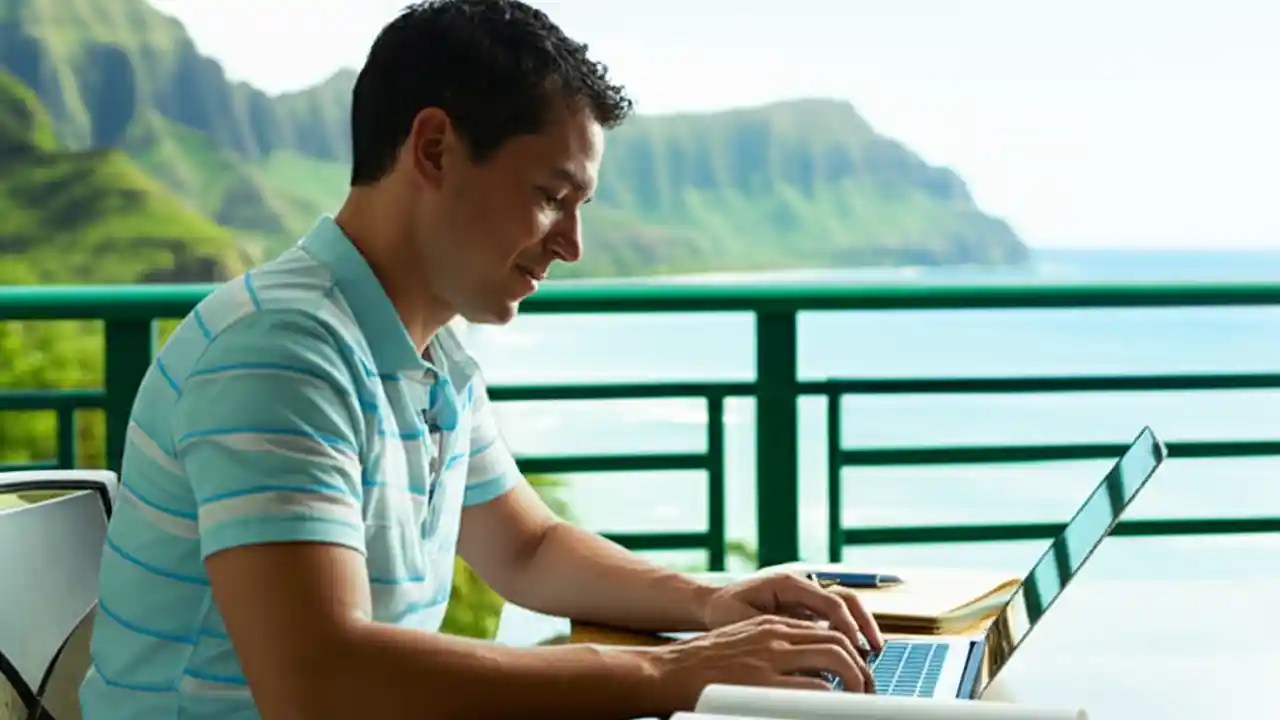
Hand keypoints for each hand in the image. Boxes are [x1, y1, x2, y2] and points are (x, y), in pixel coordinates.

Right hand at [646, 615, 874, 711]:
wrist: (668, 671)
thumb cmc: (701, 665)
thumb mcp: (742, 643)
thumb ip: (772, 649)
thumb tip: (805, 671)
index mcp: (771, 625)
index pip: (824, 628)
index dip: (849, 649)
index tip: (857, 670)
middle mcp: (775, 634)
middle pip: (837, 639)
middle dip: (861, 665)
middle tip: (867, 688)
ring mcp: (771, 656)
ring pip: (835, 657)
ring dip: (856, 679)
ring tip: (860, 699)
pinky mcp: (764, 681)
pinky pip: (814, 686)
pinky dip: (832, 696)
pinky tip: (832, 706)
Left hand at [701, 571, 884, 655]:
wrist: (712, 603)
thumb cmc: (723, 611)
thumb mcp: (744, 622)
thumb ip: (775, 631)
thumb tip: (806, 646)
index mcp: (788, 582)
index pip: (829, 601)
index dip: (847, 625)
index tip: (855, 647)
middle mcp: (802, 584)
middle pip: (845, 597)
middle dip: (864, 622)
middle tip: (875, 648)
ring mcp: (806, 595)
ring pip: (844, 605)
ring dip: (860, 625)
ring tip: (870, 651)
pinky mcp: (805, 607)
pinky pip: (833, 616)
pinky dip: (847, 631)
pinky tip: (852, 652)